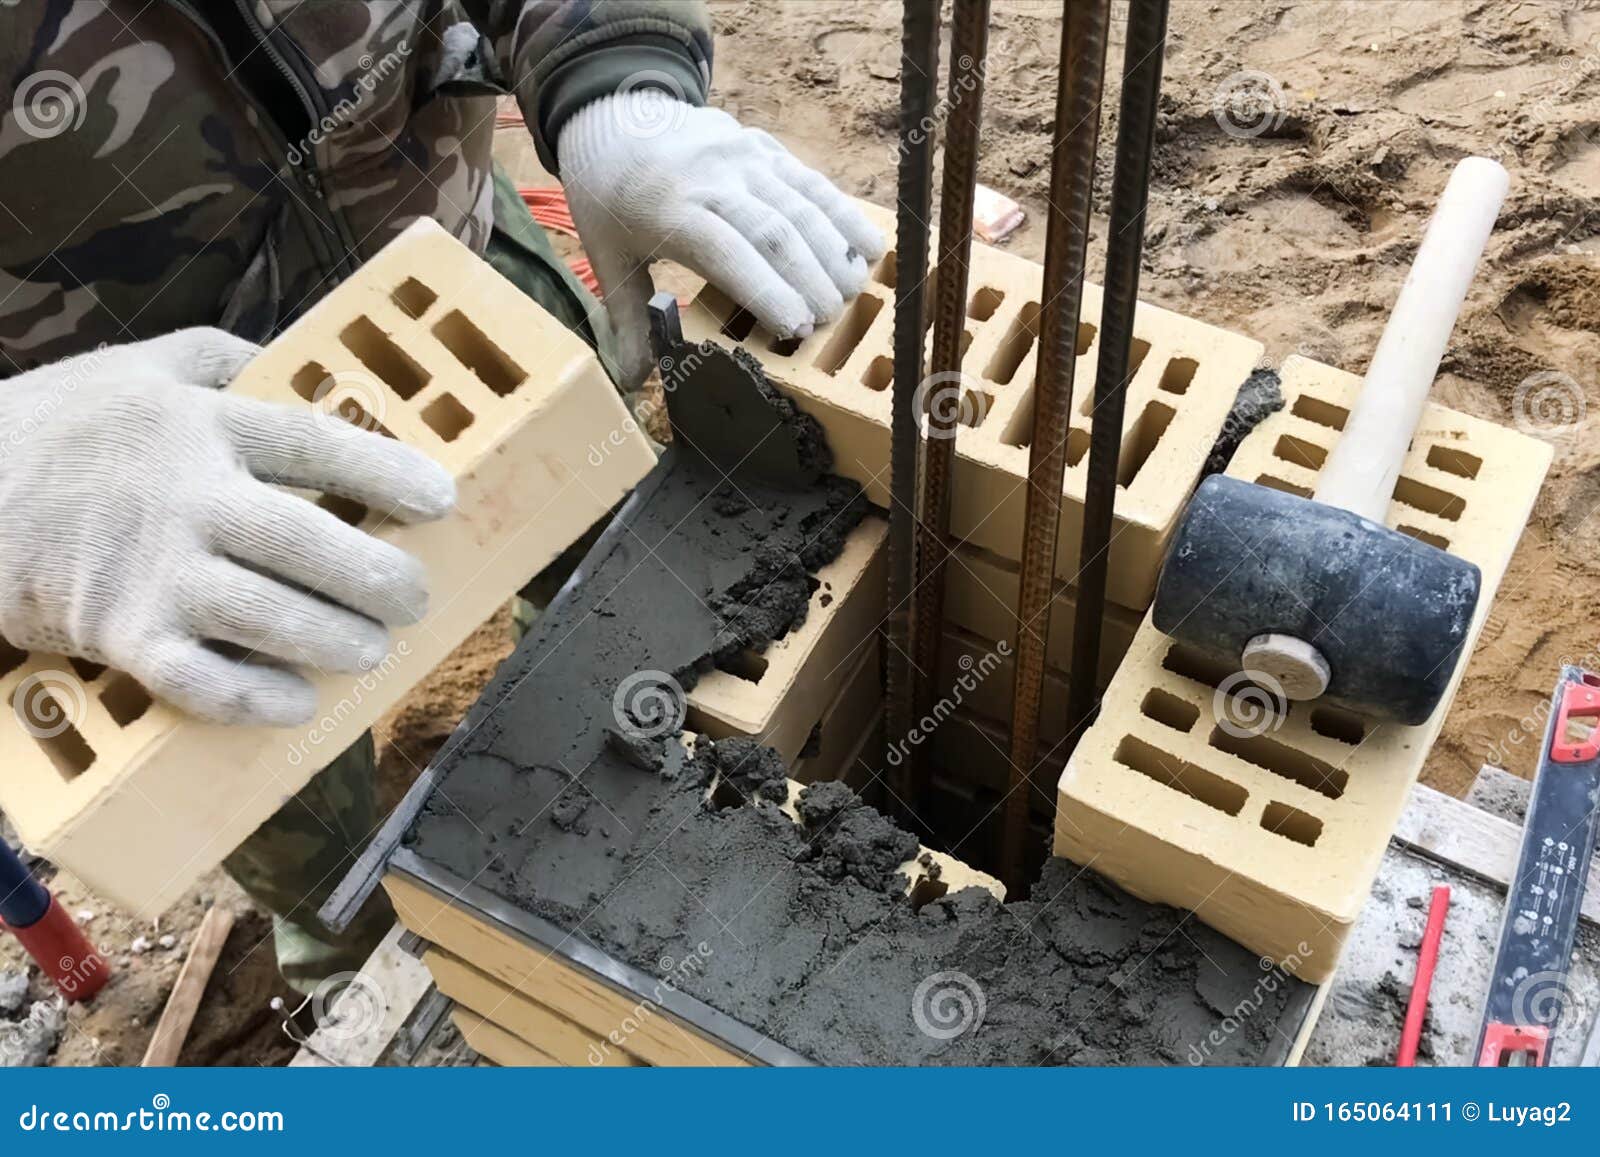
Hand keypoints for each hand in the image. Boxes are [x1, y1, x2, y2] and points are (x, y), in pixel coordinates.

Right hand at [0, 328, 455, 726]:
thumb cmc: (55, 426)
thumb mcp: (139, 366)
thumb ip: (223, 360)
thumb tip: (296, 364)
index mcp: (199, 424)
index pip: (313, 444)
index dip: (386, 473)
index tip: (441, 499)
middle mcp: (185, 495)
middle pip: (304, 541)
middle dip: (376, 575)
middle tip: (413, 595)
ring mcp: (151, 569)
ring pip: (265, 615)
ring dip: (331, 639)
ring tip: (371, 649)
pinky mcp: (118, 631)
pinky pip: (197, 678)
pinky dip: (252, 698)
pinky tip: (295, 702)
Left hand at [557, 90, 886, 387]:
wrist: (615, 116)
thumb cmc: (610, 195)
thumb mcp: (604, 254)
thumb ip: (627, 316)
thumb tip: (636, 382)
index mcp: (670, 210)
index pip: (728, 253)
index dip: (768, 292)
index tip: (796, 329)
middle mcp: (713, 178)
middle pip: (775, 230)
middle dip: (810, 278)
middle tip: (830, 320)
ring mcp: (743, 157)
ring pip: (801, 204)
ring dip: (834, 250)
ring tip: (854, 291)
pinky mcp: (764, 147)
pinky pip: (811, 180)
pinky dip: (843, 213)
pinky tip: (868, 245)